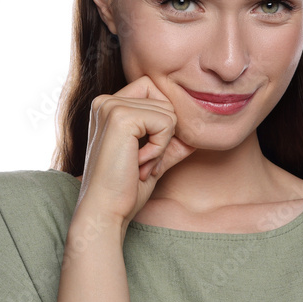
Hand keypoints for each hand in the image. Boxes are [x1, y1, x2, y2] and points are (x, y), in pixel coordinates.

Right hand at [75, 74, 195, 228]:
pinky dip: (160, 148)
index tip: (148, 153)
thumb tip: (197, 131)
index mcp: (108, 107)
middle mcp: (105, 101)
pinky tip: (139, 164)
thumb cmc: (125, 190)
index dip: (163, 121)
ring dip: (162, 144)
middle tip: (144, 163)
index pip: (154, 90)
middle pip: (164, 100)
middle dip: (164, 136)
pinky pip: (165, 123)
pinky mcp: (120, 117)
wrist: (105, 211)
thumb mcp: (153, 160)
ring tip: (140, 165)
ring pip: (168, 112)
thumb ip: (170, 141)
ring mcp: (110, 106)